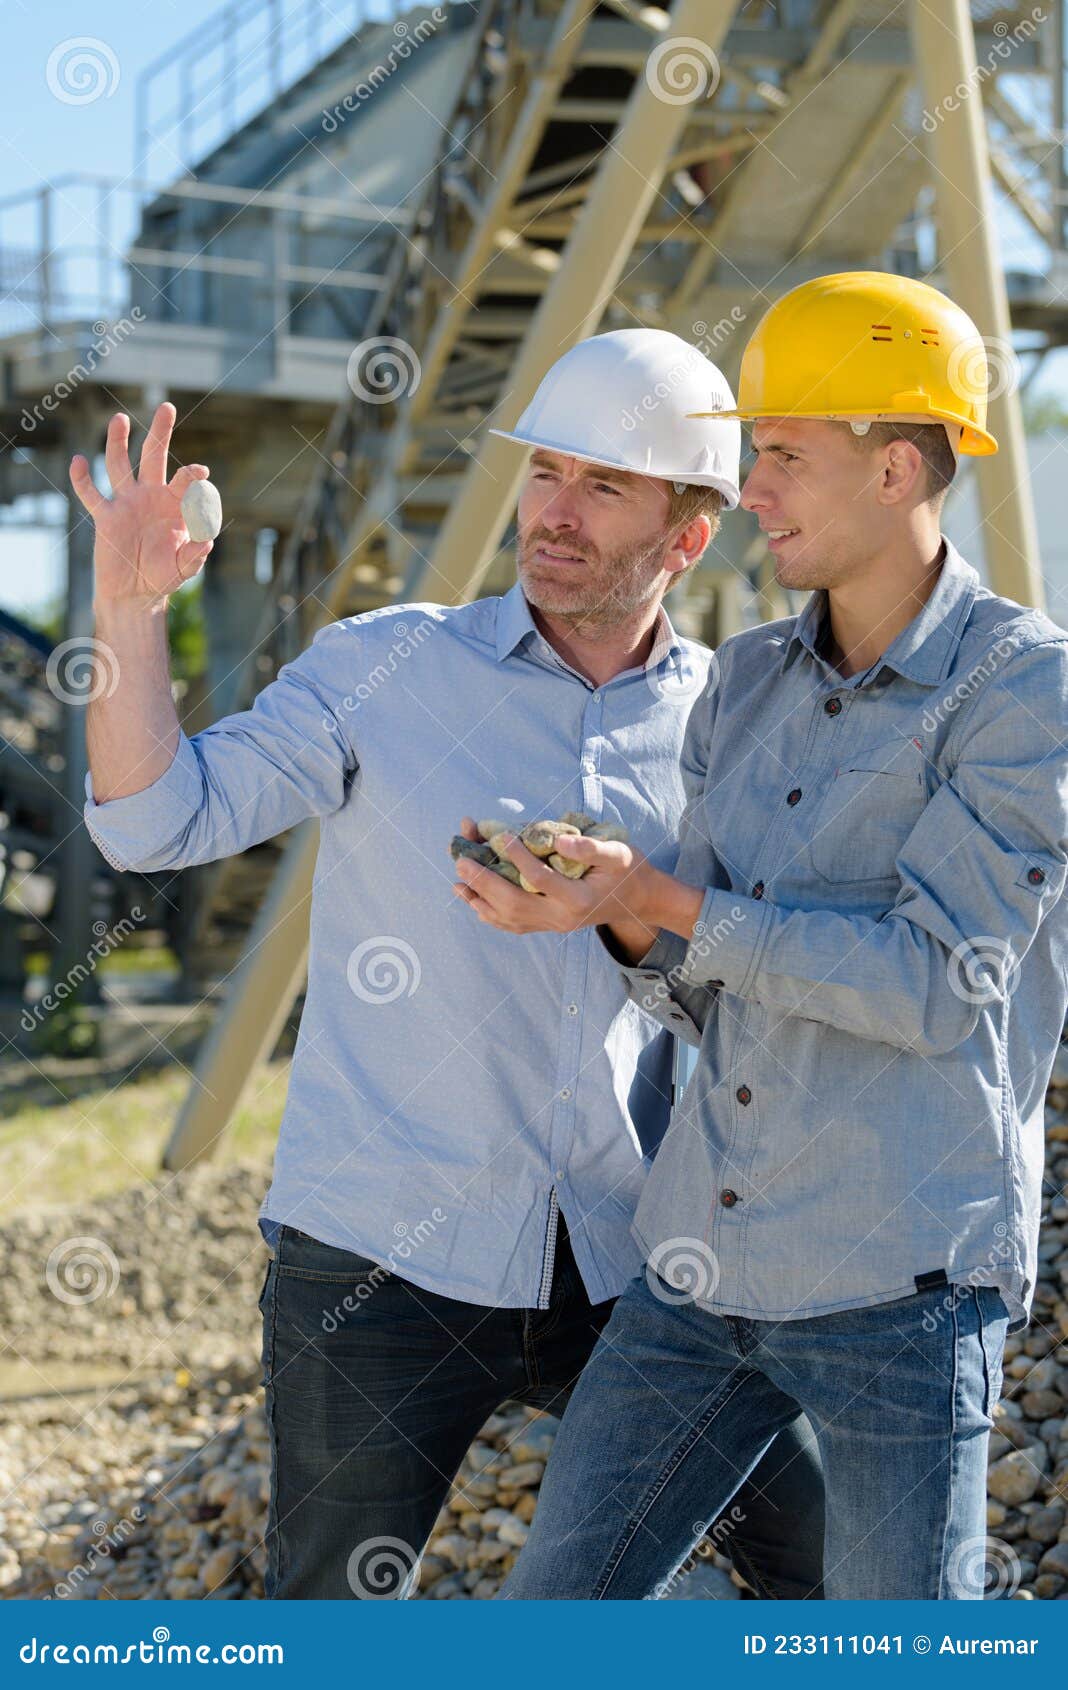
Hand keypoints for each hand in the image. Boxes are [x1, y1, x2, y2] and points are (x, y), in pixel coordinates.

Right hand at [70, 402, 214, 606]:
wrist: (134, 593)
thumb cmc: (163, 577)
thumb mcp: (183, 569)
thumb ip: (194, 556)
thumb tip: (208, 542)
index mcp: (175, 506)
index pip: (186, 482)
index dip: (194, 477)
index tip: (202, 474)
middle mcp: (151, 497)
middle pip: (154, 458)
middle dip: (160, 433)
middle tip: (167, 407)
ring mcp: (127, 504)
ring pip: (119, 466)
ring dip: (118, 442)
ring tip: (119, 419)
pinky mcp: (106, 517)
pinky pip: (91, 494)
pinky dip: (81, 479)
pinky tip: (77, 461)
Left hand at [451, 821, 652, 934]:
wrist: (640, 901)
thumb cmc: (628, 870)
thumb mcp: (617, 852)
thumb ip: (589, 847)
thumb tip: (558, 840)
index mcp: (578, 899)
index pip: (539, 878)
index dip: (517, 857)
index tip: (500, 835)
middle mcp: (561, 918)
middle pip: (513, 904)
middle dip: (484, 881)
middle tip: (462, 859)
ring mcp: (553, 925)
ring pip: (508, 918)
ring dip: (479, 899)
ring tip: (457, 880)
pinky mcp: (548, 925)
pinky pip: (513, 925)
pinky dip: (490, 913)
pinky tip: (472, 899)